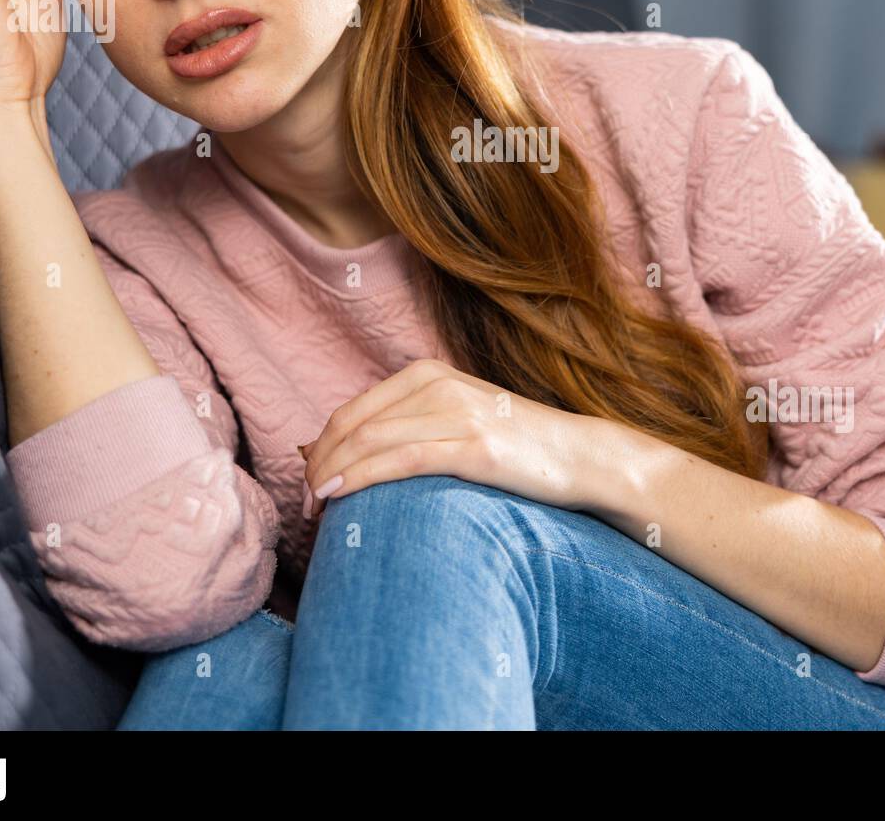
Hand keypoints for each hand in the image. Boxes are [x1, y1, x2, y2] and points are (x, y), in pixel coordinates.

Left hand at [299, 358, 600, 519]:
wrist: (579, 455)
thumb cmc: (513, 445)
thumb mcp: (455, 419)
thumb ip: (406, 426)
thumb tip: (335, 453)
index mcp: (428, 374)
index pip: (351, 413)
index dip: (320, 450)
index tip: (308, 486)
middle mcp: (438, 385)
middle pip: (352, 426)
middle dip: (318, 467)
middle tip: (305, 507)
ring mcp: (457, 413)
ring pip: (370, 441)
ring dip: (332, 476)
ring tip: (316, 510)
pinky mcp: (474, 447)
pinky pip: (402, 460)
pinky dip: (362, 477)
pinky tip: (339, 495)